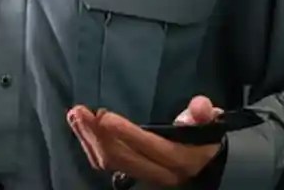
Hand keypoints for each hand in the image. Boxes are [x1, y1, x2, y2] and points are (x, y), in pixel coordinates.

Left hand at [66, 96, 223, 187]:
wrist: (204, 166)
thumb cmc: (203, 139)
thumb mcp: (208, 124)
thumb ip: (204, 115)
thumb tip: (201, 106)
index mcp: (178, 158)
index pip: (148, 147)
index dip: (125, 133)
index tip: (105, 116)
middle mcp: (158, 173)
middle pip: (121, 157)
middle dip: (97, 135)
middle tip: (80, 111)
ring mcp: (142, 176)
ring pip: (109, 162)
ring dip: (88, 138)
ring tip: (75, 115)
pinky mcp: (130, 174)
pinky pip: (105, 163)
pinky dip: (90, 145)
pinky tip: (81, 128)